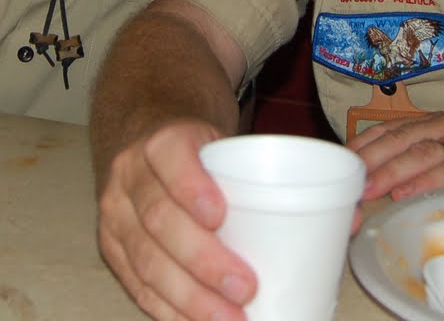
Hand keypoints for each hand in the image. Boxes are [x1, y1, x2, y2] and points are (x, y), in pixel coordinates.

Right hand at [96, 120, 255, 320]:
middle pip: (159, 219)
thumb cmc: (197, 153)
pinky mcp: (111, 246)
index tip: (221, 216)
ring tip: (229, 318)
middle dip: (202, 260)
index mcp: (161, 140)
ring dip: (190, 297)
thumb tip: (332, 222)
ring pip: (146, 260)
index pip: (171, 157)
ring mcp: (116, 213)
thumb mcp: (222, 143)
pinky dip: (169, 310)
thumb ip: (260, 176)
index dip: (192, 188)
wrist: (146, 145)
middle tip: (244, 287)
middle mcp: (130, 174)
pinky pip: (136, 285)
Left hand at [349, 111, 443, 206]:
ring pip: (423, 151)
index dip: (366, 142)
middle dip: (371, 157)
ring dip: (391, 170)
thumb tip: (381, 184)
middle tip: (348, 178)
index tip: (342, 158)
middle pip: (402, 137)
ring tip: (368, 188)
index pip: (393, 127)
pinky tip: (405, 193)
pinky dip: (426, 181)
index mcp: (440, 122)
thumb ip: (425, 163)